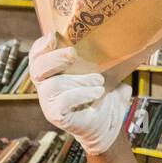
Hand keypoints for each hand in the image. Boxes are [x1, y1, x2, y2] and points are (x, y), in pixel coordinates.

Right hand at [28, 36, 131, 155]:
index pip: (38, 56)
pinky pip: (62, 102)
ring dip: (79, 80)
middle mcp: (46, 87)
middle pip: (38, 68)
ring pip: (54, 85)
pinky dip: (81, 94)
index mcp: (53, 73)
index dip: (41, 46)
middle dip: (54, 57)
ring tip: (99, 81)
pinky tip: (96, 93)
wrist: (108, 126)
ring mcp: (49, 103)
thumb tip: (123, 43)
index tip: (53, 36)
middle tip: (72, 52)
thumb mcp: (108, 75)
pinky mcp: (56, 116)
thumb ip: (110, 61)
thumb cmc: (104, 98)